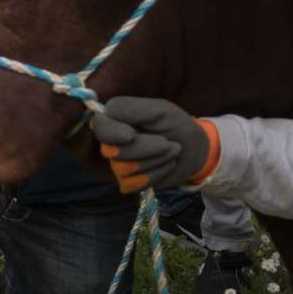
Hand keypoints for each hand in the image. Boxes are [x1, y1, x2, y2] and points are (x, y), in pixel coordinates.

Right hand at [91, 96, 209, 193]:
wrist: (193, 149)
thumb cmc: (175, 125)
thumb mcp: (160, 110)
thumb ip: (133, 109)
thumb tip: (107, 111)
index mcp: (116, 120)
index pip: (99, 125)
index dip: (111, 132)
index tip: (131, 136)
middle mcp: (112, 143)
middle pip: (112, 150)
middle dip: (144, 148)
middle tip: (167, 143)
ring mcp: (118, 164)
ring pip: (123, 168)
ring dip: (155, 160)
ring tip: (173, 150)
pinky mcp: (128, 183)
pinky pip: (133, 184)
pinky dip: (156, 174)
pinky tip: (168, 165)